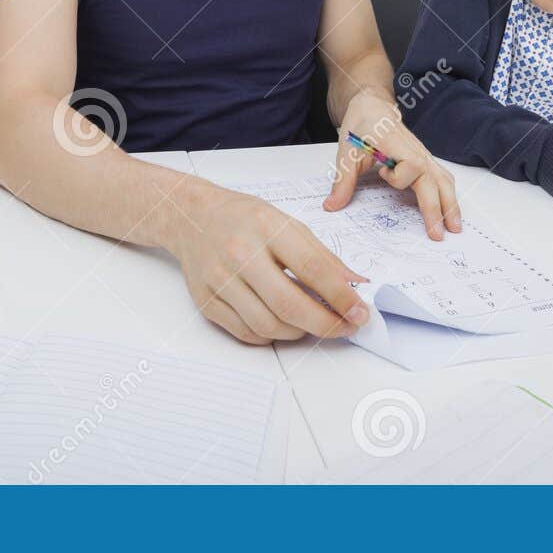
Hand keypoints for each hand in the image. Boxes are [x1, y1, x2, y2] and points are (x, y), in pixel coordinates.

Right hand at [170, 185, 371, 344]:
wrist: (191, 217)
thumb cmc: (243, 218)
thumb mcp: (287, 222)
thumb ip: (322, 256)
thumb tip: (354, 285)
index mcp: (267, 228)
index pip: (313, 270)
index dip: (342, 298)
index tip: (361, 313)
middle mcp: (240, 254)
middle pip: (290, 305)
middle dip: (326, 325)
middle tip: (345, 328)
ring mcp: (219, 280)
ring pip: (268, 326)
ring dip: (299, 332)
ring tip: (311, 323)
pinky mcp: (206, 301)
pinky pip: (246, 333)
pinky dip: (271, 336)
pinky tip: (282, 323)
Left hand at [321, 90, 460, 238]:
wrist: (372, 107)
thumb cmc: (361, 127)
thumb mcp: (347, 153)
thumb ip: (342, 181)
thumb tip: (331, 207)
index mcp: (398, 145)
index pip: (412, 166)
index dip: (398, 176)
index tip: (381, 174)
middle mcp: (417, 152)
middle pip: (435, 180)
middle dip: (438, 209)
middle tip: (438, 235)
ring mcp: (424, 157)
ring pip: (444, 181)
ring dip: (451, 204)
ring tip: (455, 228)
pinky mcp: (425, 161)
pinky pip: (442, 178)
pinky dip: (448, 195)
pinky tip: (450, 211)